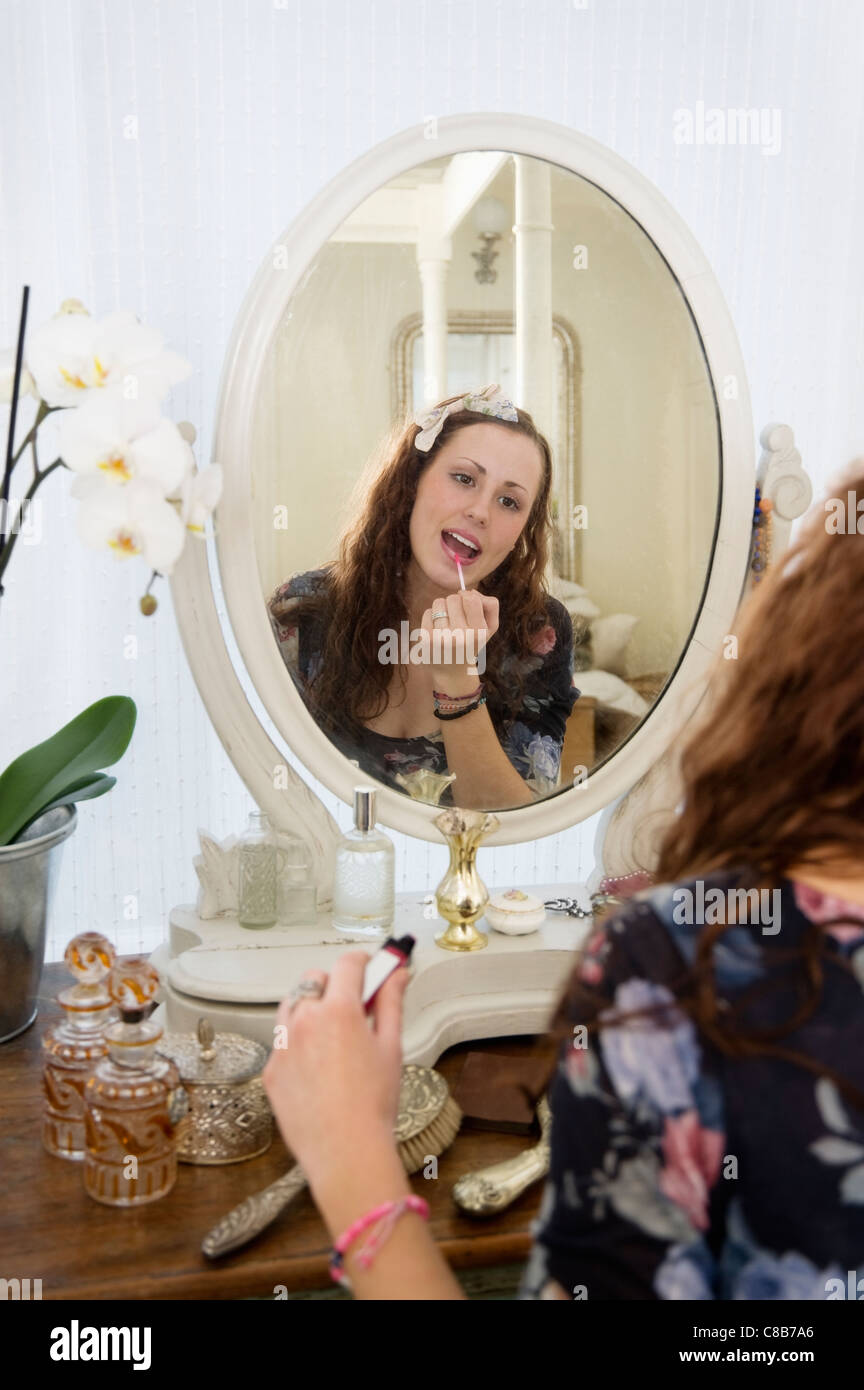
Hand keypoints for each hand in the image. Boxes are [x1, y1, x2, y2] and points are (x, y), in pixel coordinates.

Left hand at [262, 951, 410, 1182]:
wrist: (345, 1151)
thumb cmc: (373, 1103)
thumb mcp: (391, 1047)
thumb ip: (391, 1003)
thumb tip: (397, 974)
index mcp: (338, 1011)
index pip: (347, 964)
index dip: (363, 962)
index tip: (371, 968)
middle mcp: (304, 1020)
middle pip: (314, 980)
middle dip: (334, 985)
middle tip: (353, 1007)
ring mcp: (283, 1045)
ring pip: (292, 1007)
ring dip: (310, 1009)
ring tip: (332, 1037)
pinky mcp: (271, 1070)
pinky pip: (282, 1042)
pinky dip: (297, 1044)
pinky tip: (317, 1068)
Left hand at [422, 589, 498, 692]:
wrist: (453, 672)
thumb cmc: (473, 644)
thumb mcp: (490, 628)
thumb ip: (490, 605)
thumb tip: (470, 591)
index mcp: (479, 632)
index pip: (471, 598)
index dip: (467, 596)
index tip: (467, 604)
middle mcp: (461, 636)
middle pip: (453, 598)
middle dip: (455, 603)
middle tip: (457, 617)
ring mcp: (442, 638)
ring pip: (439, 602)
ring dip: (442, 608)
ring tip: (447, 622)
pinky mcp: (427, 640)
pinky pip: (427, 612)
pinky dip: (431, 617)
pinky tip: (437, 629)